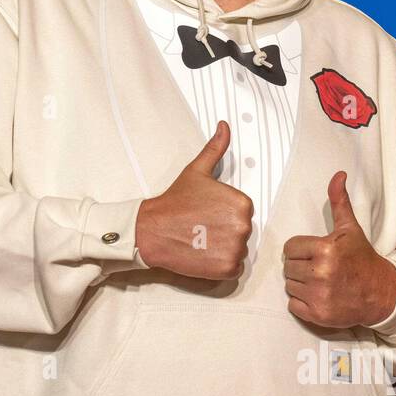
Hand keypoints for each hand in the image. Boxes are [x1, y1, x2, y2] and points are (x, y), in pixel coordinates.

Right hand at [135, 120, 252, 278]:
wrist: (152, 230)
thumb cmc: (175, 202)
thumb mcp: (197, 171)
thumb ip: (215, 149)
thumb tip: (224, 126)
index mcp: (242, 203)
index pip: (242, 213)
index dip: (224, 215)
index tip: (207, 215)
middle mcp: (243, 226)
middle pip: (241, 233)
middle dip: (225, 232)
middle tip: (202, 229)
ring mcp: (236, 248)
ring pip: (239, 251)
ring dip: (223, 250)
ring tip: (202, 242)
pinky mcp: (227, 268)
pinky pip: (234, 269)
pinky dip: (220, 266)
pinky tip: (203, 256)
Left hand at [282, 173, 395, 326]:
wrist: (381, 293)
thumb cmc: (362, 259)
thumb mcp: (350, 229)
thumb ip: (339, 202)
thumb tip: (338, 175)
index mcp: (325, 249)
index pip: (290, 248)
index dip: (301, 250)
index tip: (316, 254)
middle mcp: (321, 273)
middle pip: (287, 267)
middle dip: (300, 267)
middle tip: (319, 269)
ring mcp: (319, 296)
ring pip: (289, 285)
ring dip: (300, 284)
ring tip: (320, 282)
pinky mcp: (318, 315)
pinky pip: (293, 305)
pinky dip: (302, 303)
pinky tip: (318, 296)